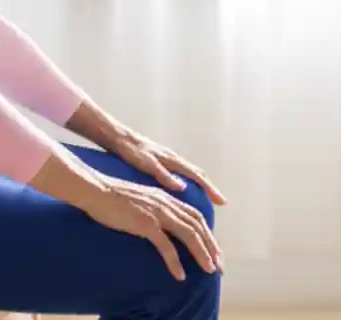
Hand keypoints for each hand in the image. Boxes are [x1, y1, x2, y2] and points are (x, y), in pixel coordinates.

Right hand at [81, 173, 221, 280]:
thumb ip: (155, 208)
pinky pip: (166, 246)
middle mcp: (167, 204)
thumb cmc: (113, 197)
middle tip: (218, 265)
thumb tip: (161, 223)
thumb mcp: (141, 200)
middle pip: (197, 226)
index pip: (195, 216)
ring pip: (188, 235)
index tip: (214, 250)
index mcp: (167, 198)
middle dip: (211, 246)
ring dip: (200, 254)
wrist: (96, 190)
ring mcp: (157, 213)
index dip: (207, 233)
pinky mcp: (146, 224)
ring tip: (208, 269)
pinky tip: (179, 275)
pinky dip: (175, 261)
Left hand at [108, 129, 227, 205]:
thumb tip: (183, 187)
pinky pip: (180, 172)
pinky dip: (188, 181)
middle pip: (197, 174)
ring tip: (205, 199)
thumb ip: (164, 175)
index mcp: (173, 161)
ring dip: (200, 184)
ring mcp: (167, 159)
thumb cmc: (131, 152)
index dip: (210, 189)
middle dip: (209, 188)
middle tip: (219, 202)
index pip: (197, 176)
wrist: (118, 138)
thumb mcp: (147, 164)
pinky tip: (182, 190)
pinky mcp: (160, 161)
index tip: (222, 202)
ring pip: (189, 172)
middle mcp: (174, 159)